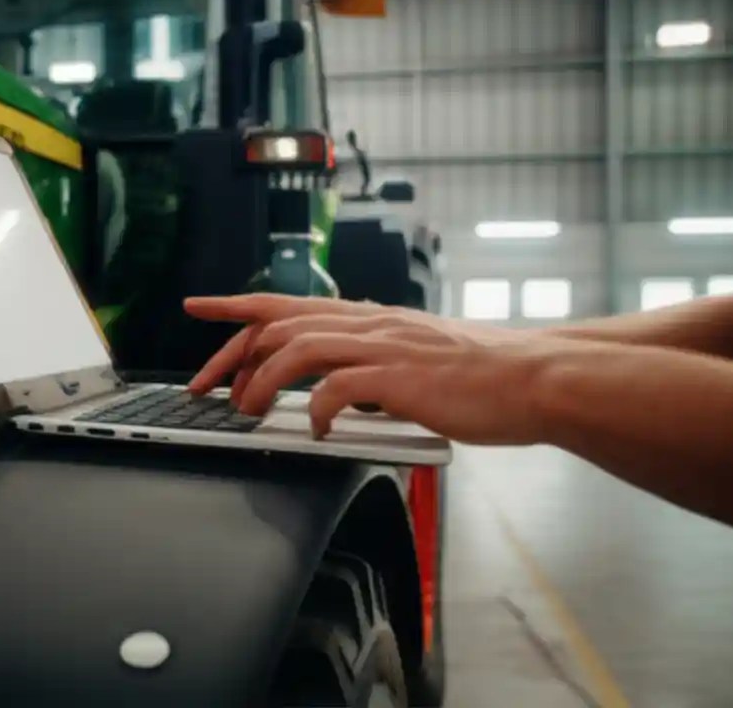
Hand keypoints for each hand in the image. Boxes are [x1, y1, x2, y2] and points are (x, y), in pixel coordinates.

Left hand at [184, 294, 556, 443]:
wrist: (534, 377)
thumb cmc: (481, 375)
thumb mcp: (416, 357)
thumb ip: (374, 365)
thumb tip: (340, 388)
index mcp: (369, 318)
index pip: (285, 303)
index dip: (235, 305)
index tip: (198, 306)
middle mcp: (369, 323)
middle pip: (276, 325)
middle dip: (229, 355)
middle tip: (203, 386)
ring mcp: (383, 347)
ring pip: (295, 349)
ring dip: (261, 382)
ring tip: (249, 411)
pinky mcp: (399, 378)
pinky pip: (336, 388)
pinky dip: (314, 411)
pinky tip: (315, 430)